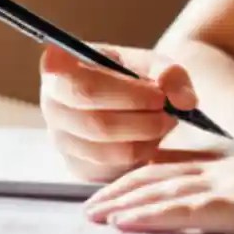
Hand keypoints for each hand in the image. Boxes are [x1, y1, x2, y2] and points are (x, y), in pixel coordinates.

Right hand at [40, 44, 197, 181]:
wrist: (127, 99)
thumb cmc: (133, 77)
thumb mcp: (152, 64)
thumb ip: (171, 74)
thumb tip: (183, 101)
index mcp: (59, 68)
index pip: (77, 84)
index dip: (122, 93)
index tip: (158, 94)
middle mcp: (51, 103)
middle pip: (95, 122)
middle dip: (141, 120)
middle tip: (170, 113)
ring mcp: (59, 138)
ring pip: (103, 149)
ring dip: (142, 139)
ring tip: (163, 123)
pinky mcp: (76, 165)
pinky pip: (109, 168)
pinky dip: (138, 156)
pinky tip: (149, 139)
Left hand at [84, 157, 233, 233]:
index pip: (182, 174)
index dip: (145, 184)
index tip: (117, 197)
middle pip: (162, 178)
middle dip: (120, 192)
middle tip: (88, 209)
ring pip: (163, 192)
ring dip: (121, 204)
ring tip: (90, 217)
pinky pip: (184, 211)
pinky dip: (147, 216)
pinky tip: (122, 224)